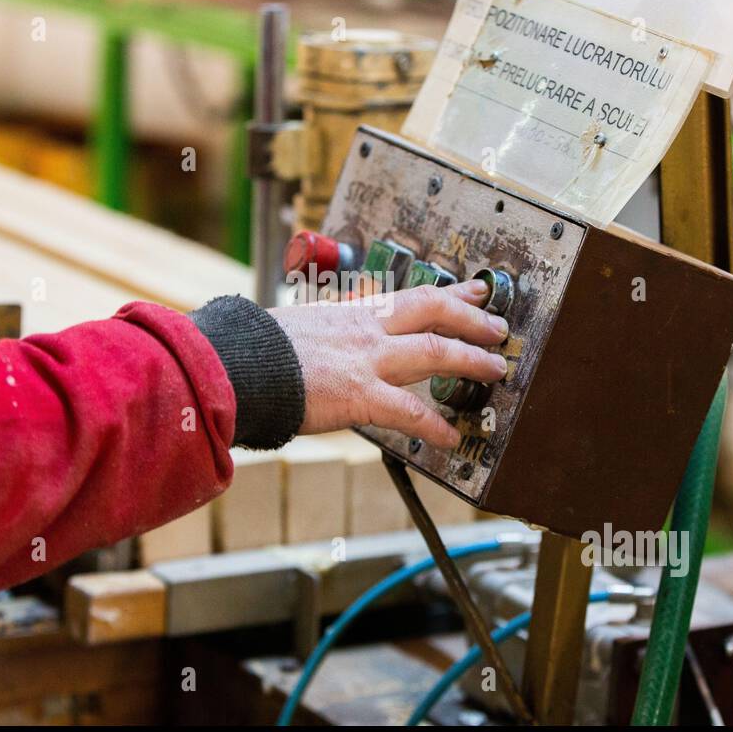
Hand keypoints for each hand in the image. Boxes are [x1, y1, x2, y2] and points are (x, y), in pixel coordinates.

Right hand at [268, 280, 508, 447]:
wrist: (236, 365)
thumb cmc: (254, 352)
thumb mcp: (295, 329)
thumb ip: (322, 338)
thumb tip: (322, 348)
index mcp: (349, 314)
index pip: (409, 297)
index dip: (447, 295)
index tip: (471, 292)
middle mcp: (364, 330)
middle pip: (432, 313)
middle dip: (470, 320)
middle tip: (497, 326)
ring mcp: (366, 361)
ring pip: (434, 353)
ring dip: (470, 361)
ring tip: (495, 370)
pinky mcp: (360, 395)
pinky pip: (410, 412)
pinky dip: (435, 427)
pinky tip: (451, 438)